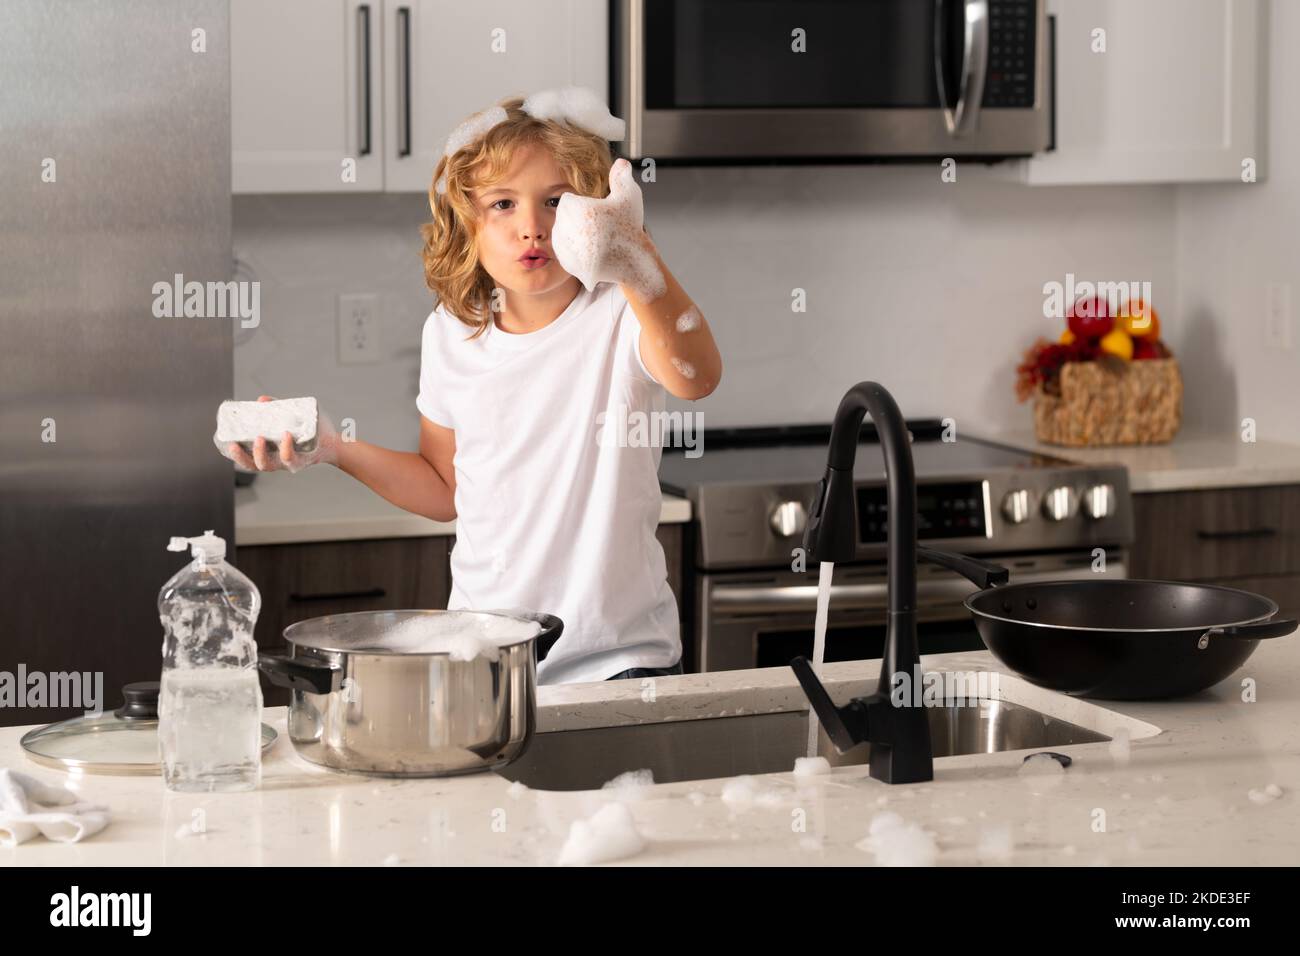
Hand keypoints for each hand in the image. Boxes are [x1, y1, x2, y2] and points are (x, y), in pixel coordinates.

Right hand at [214, 395, 340, 473]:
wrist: (334, 442)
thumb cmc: (312, 431)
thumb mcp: (293, 417)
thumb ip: (277, 409)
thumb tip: (261, 400)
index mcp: (270, 453)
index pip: (247, 458)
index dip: (235, 454)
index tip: (227, 441)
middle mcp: (276, 462)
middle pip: (252, 466)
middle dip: (240, 456)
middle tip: (234, 444)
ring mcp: (287, 464)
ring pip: (267, 466)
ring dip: (259, 453)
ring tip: (258, 438)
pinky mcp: (301, 463)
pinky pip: (290, 459)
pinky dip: (286, 447)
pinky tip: (286, 435)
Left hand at [552, 158, 664, 298]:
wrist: (631, 264)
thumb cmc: (628, 229)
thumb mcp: (629, 198)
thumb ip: (622, 177)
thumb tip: (621, 163)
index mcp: (577, 209)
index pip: (567, 201)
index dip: (583, 205)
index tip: (597, 214)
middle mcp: (567, 229)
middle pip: (563, 217)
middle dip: (577, 219)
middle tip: (597, 228)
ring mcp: (565, 247)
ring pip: (561, 232)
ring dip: (573, 233)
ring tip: (594, 239)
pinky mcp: (565, 262)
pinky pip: (564, 249)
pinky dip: (573, 249)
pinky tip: (590, 251)